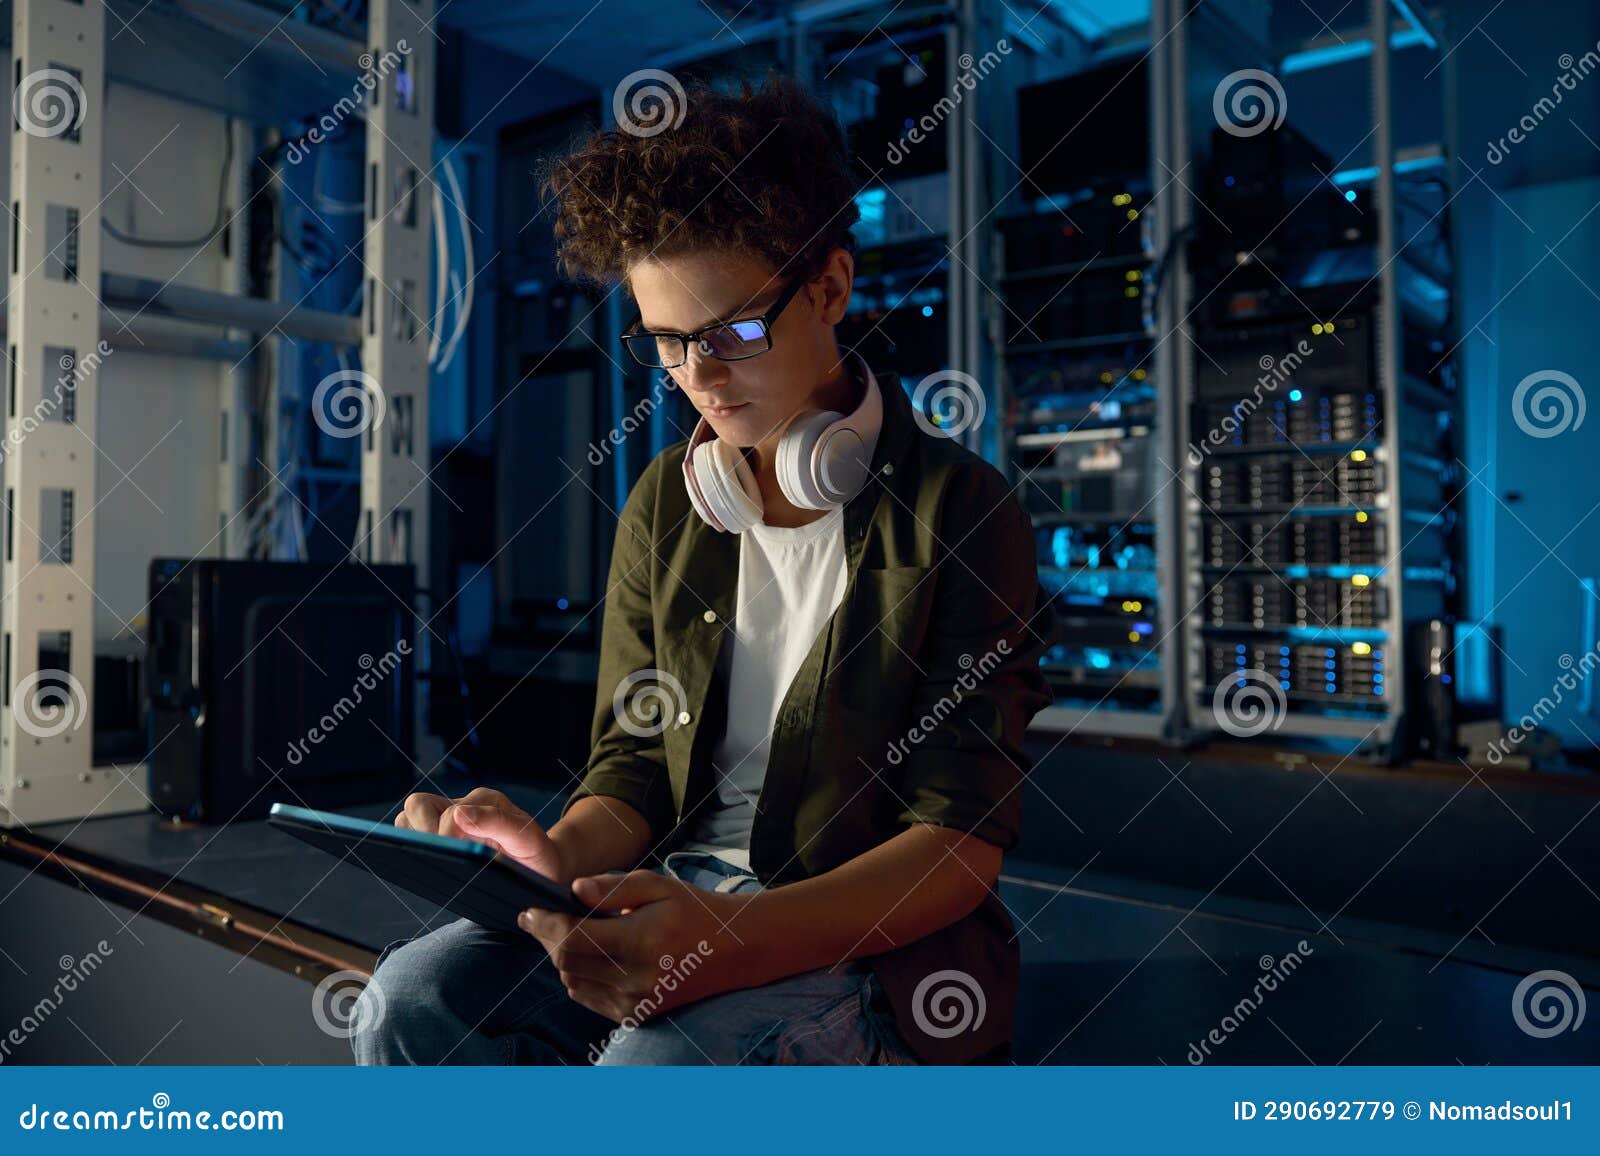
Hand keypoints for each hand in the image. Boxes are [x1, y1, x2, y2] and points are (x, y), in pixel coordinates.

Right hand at [395, 787, 566, 884]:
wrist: (545, 868)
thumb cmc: (537, 855)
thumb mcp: (528, 840)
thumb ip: (499, 823)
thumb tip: (457, 815)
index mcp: (486, 802)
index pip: (446, 812)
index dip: (444, 835)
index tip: (453, 855)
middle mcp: (465, 806)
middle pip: (418, 805)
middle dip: (421, 831)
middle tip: (440, 857)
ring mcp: (451, 820)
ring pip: (410, 817)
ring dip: (414, 838)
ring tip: (434, 861)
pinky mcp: (443, 836)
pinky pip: (413, 834)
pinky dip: (412, 845)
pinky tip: (428, 865)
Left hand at [518, 870, 748, 1022]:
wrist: (736, 949)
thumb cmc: (695, 910)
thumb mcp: (657, 885)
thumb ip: (612, 887)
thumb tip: (573, 890)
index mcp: (642, 941)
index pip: (572, 939)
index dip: (544, 924)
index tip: (527, 910)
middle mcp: (637, 978)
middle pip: (567, 963)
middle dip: (547, 938)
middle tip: (538, 918)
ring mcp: (636, 1002)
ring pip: (573, 983)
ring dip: (560, 958)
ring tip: (565, 932)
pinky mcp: (637, 1014)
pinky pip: (589, 997)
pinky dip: (577, 976)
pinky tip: (586, 955)